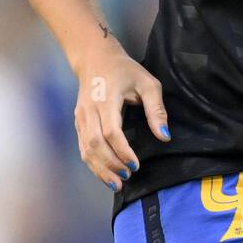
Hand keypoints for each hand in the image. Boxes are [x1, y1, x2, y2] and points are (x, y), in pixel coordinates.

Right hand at [71, 35, 171, 192]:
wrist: (95, 59)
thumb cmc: (125, 70)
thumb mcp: (147, 83)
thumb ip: (157, 109)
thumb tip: (164, 136)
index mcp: (106, 99)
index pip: (110, 131)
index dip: (122, 151)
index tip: (136, 164)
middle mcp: (89, 110)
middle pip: (95, 144)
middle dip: (111, 164)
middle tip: (128, 176)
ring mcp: (80, 117)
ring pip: (86, 149)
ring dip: (100, 169)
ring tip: (117, 183)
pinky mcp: (78, 123)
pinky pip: (83, 147)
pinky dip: (93, 163)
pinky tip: (105, 173)